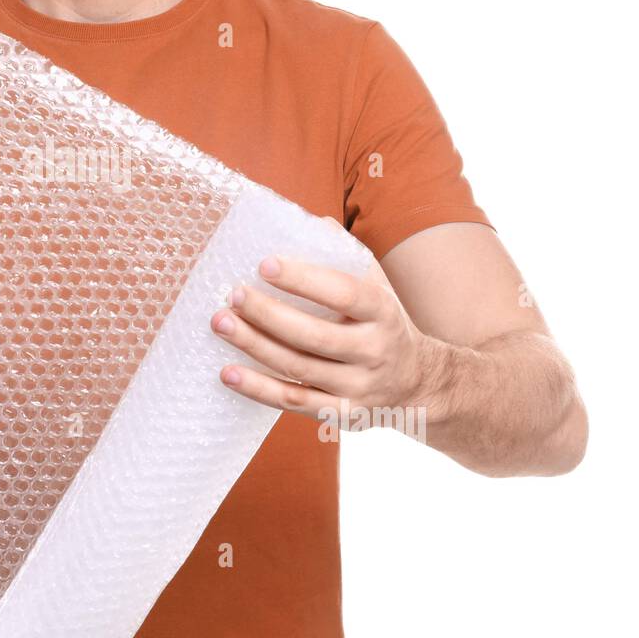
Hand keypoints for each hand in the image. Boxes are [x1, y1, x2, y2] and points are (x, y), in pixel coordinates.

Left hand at [210, 225, 439, 436]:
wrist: (418, 383)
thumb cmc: (382, 323)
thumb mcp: (377, 286)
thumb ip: (344, 256)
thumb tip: (310, 221)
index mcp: (383, 312)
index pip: (343, 293)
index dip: (303, 279)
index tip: (265, 264)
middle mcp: (374, 351)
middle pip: (313, 335)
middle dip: (267, 314)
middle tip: (232, 295)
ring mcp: (359, 387)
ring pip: (298, 368)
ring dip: (254, 346)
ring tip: (221, 324)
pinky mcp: (343, 416)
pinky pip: (294, 402)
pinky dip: (258, 388)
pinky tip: (228, 372)